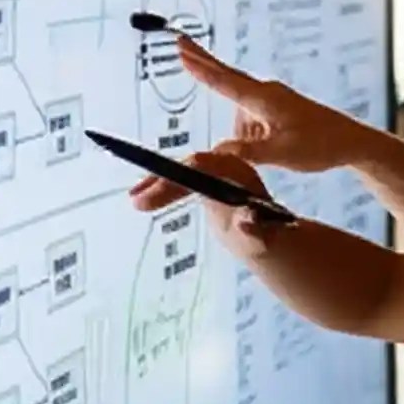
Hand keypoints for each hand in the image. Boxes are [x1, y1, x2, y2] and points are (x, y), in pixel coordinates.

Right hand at [129, 152, 276, 259]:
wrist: (269, 237)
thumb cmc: (264, 237)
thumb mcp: (259, 236)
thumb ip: (253, 229)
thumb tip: (246, 219)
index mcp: (238, 172)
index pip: (201, 167)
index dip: (175, 179)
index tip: (150, 197)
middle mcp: (227, 166)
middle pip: (188, 166)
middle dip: (161, 180)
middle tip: (135, 199)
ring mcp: (217, 172)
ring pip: (182, 170)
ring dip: (157, 181)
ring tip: (134, 197)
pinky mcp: (208, 181)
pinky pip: (182, 178)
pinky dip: (162, 186)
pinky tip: (140, 195)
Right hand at [174, 35, 364, 171]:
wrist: (352, 142)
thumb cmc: (322, 145)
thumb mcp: (282, 154)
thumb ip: (247, 152)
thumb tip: (216, 151)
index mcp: (265, 99)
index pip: (224, 80)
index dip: (200, 66)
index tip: (181, 47)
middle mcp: (267, 94)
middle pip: (227, 77)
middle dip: (203, 62)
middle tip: (180, 43)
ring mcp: (274, 100)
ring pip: (241, 106)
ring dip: (236, 121)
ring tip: (267, 144)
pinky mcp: (279, 110)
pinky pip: (253, 116)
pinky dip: (248, 129)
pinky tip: (266, 147)